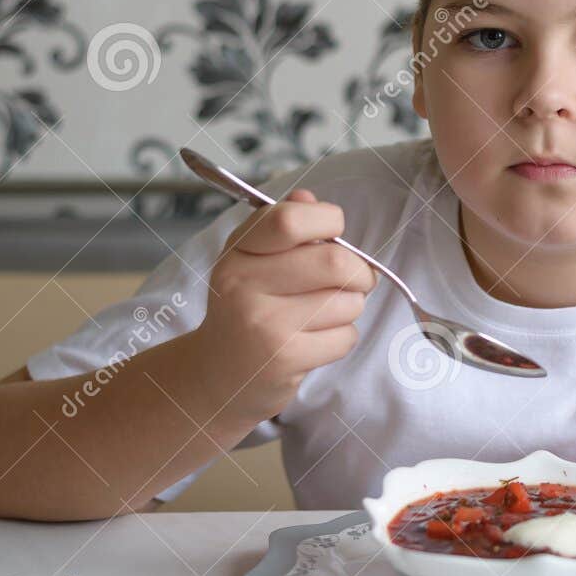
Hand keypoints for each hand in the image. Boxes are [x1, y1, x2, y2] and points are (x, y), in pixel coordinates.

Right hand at [192, 189, 377, 420]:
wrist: (216, 377)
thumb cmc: (245, 310)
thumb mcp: (249, 261)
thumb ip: (280, 226)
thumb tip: (309, 198)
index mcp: (238, 253)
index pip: (289, 220)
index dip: (328, 220)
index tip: (334, 233)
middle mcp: (243, 286)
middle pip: (334, 262)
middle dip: (360, 270)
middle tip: (357, 278)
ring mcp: (264, 325)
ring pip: (347, 301)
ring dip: (351, 307)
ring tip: (327, 313)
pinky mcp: (284, 360)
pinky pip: (345, 337)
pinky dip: (343, 337)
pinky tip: (317, 340)